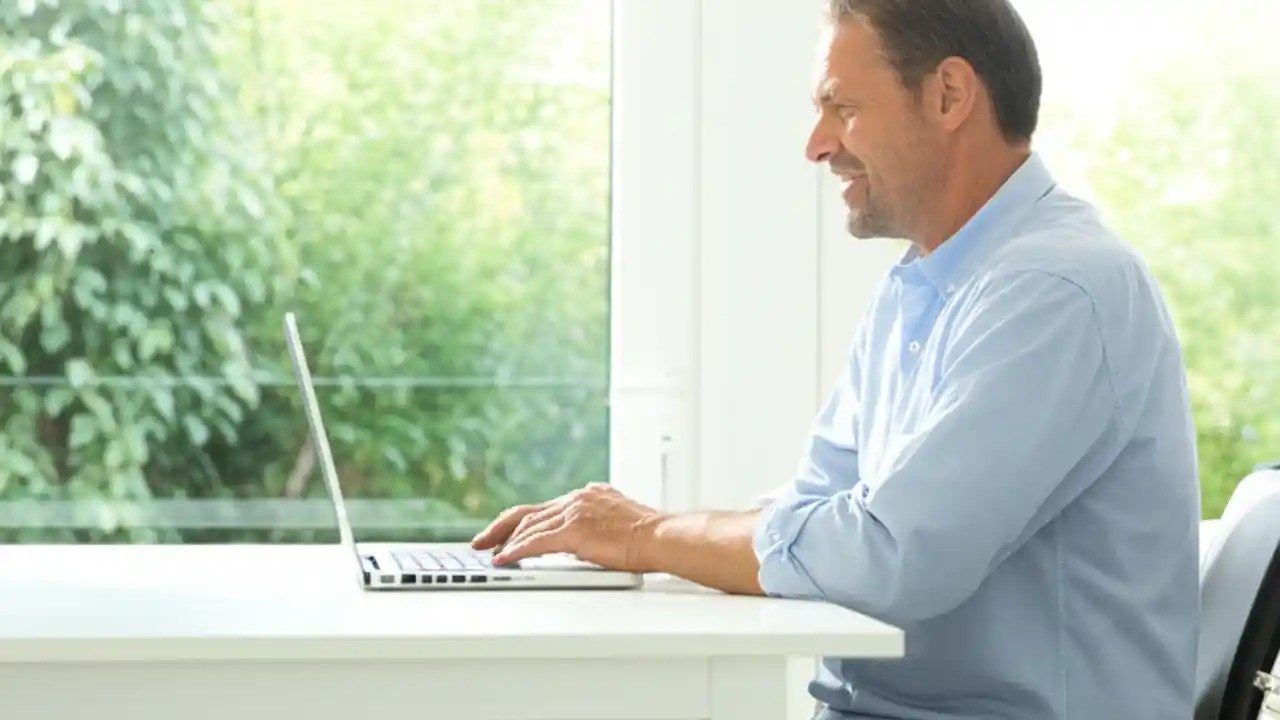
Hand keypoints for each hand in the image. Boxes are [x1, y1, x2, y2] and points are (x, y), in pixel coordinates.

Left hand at [471, 483, 664, 571]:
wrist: (662, 537)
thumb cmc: (648, 536)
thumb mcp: (618, 521)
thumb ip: (596, 524)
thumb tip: (584, 540)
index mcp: (587, 495)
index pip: (545, 507)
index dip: (521, 521)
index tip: (505, 531)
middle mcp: (578, 498)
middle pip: (528, 512)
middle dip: (501, 527)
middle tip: (481, 540)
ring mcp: (575, 512)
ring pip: (529, 526)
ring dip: (505, 542)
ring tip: (488, 553)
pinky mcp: (574, 531)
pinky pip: (536, 542)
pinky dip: (516, 551)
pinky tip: (504, 559)